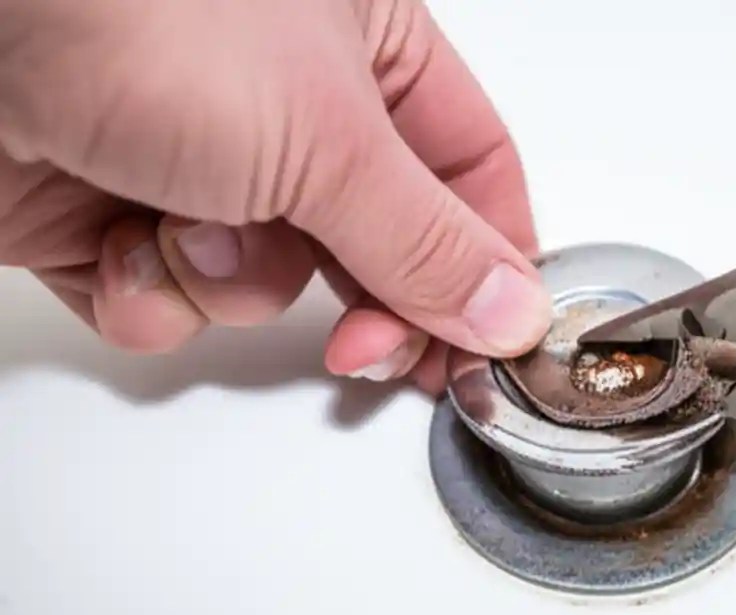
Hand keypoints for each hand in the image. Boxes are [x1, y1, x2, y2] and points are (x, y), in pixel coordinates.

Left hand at [0, 0, 551, 393]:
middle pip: (376, 246)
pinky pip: (175, 302)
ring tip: (186, 218)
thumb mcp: (326, 137)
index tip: (490, 350)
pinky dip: (148, 290)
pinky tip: (118, 232)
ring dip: (230, 279)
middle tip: (364, 352)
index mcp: (369, 49)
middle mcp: (292, 107)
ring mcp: (205, 164)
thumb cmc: (138, 10)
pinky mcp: (121, 217)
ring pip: (268, 287)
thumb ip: (426, 244)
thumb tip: (509, 314)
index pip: (469, 176)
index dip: (487, 268)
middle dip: (360, 306)